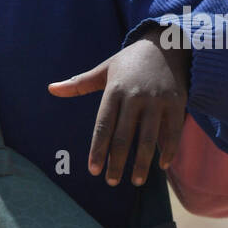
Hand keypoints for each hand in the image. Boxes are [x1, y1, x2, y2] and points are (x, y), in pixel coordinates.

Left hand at [48, 26, 189, 185]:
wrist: (167, 44)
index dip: (98, 149)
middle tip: (111, 182)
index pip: (103, 125)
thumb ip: (79, 84)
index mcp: (115, 90)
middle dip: (117, 162)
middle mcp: (135, 96)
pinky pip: (172, 132)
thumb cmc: (130, 62)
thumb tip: (50, 89)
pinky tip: (162, 165)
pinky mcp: (176, 103)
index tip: (93, 170)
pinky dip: (168, 150)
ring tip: (136, 181)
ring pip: (148, 138)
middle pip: (124, 136)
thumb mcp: (104, 70)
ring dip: (142, 163)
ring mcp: (157, 101)